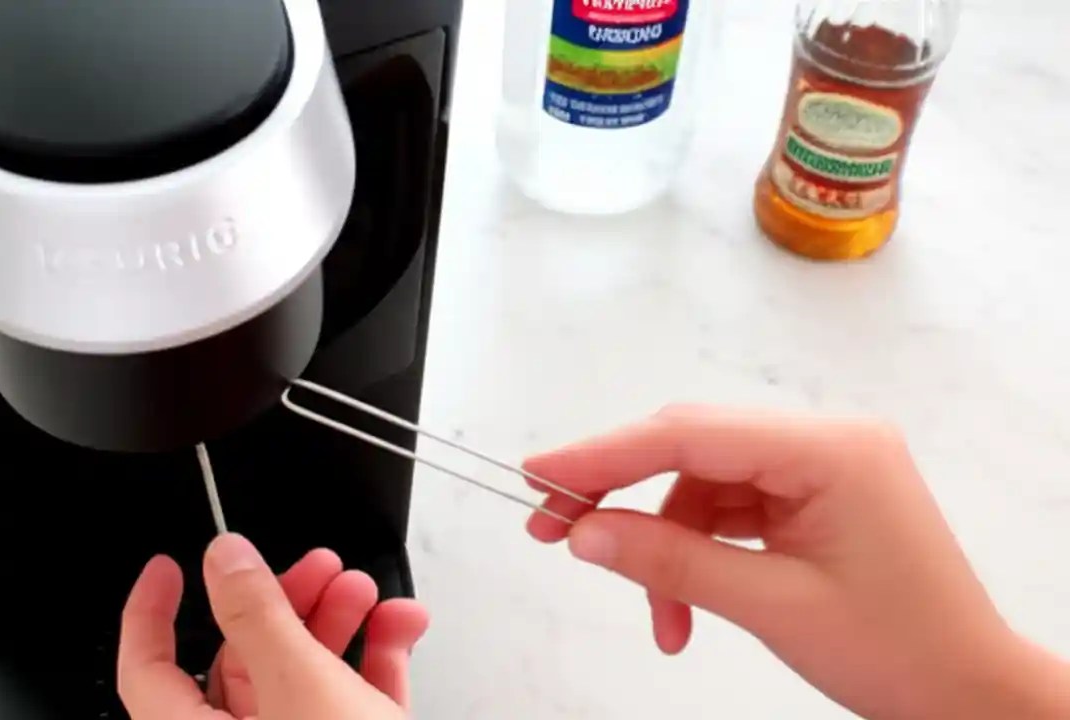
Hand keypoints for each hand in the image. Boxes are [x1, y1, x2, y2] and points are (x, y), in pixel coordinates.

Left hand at [118, 534, 427, 718]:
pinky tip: (400, 627)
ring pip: (304, 674)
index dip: (152, 614)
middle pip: (244, 660)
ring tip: (361, 591)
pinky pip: (352, 697)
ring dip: (337, 622)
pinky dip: (376, 657)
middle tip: (314, 568)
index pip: (148, 671)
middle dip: (286, 602)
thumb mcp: (301, 687)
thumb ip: (258, 616)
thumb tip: (225, 561)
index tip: (170, 571)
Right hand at [525, 405, 1069, 719]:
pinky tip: (684, 609)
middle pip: (690, 447)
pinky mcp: (812, 497)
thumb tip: (585, 535)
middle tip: (552, 527)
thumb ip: (671, 562)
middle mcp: (825, 443)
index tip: (539, 472)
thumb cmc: (903, 652)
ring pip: (702, 485)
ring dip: (663, 545)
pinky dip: (695, 555)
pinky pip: (728, 510)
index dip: (604, 454)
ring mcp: (820, 468)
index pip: (690, 435)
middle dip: (619, 493)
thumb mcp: (774, 607)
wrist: (970, 694)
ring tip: (657, 615)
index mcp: (830, 450)